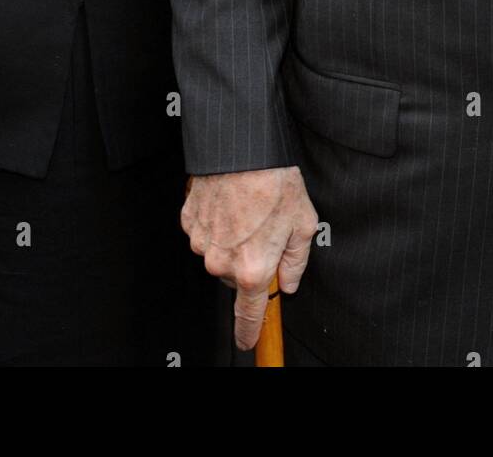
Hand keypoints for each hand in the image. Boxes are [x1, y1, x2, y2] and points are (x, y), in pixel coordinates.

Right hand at [182, 167, 317, 350]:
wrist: (241, 149)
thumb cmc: (273, 181)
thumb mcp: (303, 224)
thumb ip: (296, 261)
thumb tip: (289, 281)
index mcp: (253, 268)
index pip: (249, 314)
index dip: (248, 332)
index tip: (247, 342)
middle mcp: (222, 261)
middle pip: (235, 278)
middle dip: (250, 261)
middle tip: (264, 230)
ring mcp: (202, 242)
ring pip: (219, 255)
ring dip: (233, 240)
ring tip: (248, 211)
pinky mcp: (189, 222)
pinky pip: (205, 233)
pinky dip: (217, 224)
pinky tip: (231, 204)